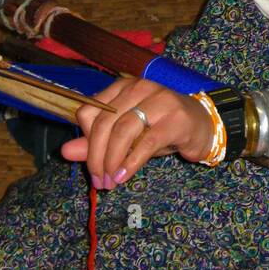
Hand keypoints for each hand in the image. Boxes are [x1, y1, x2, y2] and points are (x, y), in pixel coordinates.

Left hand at [60, 75, 215, 189]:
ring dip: (112, 161)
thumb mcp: (126, 136)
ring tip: (111, 182)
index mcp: (122, 87)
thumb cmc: (161, 129)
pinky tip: (125, 176)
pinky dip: (131, 162)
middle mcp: (139, 88)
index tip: (91, 167)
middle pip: (103, 123)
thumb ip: (96, 142)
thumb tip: (65, 152)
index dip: (85, 141)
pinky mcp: (176, 118)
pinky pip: (146, 142)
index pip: (89, 111)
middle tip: (99, 181)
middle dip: (96, 157)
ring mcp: (159, 100)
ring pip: (122, 131)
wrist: (203, 126)